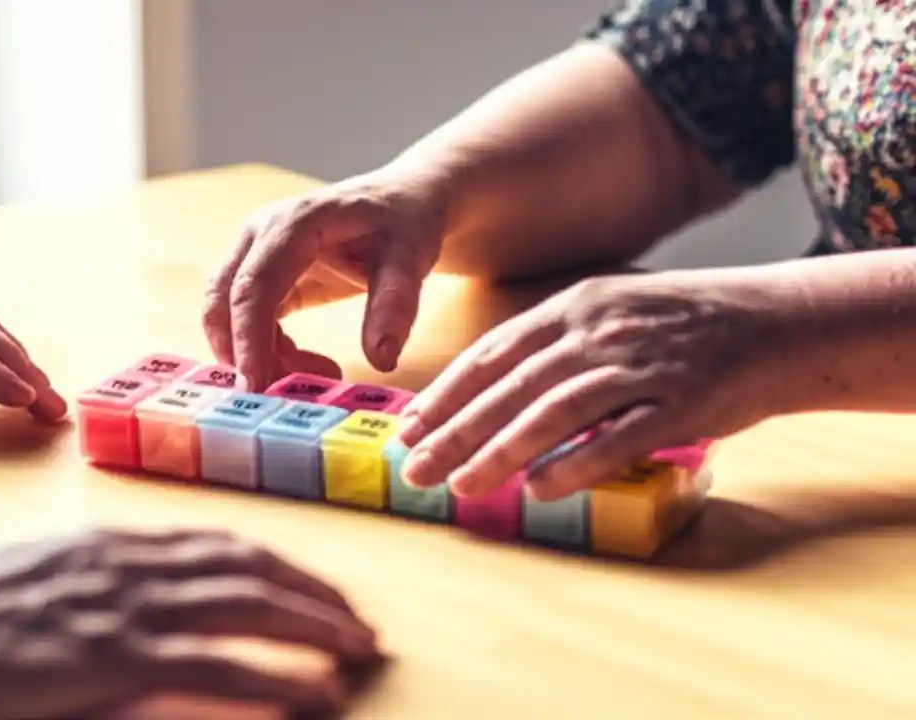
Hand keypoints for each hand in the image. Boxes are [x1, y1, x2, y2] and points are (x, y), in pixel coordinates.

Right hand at [0, 528, 378, 717]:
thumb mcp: (37, 583)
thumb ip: (98, 583)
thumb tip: (153, 596)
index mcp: (109, 545)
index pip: (220, 544)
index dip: (282, 566)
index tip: (321, 590)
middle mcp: (125, 564)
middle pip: (247, 566)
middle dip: (314, 594)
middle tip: (362, 625)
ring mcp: (119, 609)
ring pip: (244, 605)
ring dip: (312, 626)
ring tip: (358, 651)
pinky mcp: (109, 658)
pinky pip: (214, 664)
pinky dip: (272, 677)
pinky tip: (311, 692)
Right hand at [203, 167, 446, 389]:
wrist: (403, 200)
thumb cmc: (405, 222)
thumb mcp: (412, 258)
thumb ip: (396, 304)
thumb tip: (382, 359)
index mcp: (294, 223)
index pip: (254, 286)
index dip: (249, 339)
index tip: (254, 387)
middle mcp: (261, 233)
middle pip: (224, 301)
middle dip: (243, 354)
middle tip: (282, 395)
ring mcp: (254, 252)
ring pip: (227, 314)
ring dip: (258, 355)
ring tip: (319, 373)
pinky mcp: (260, 273)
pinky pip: (245, 319)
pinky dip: (266, 349)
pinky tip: (306, 363)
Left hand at [396, 270, 796, 500]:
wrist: (781, 321)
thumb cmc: (688, 325)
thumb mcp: (614, 313)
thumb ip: (557, 347)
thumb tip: (494, 396)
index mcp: (576, 307)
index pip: (492, 354)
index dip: (445, 393)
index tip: (408, 428)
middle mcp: (599, 332)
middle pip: (510, 388)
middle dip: (453, 431)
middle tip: (412, 469)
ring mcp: (641, 366)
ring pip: (553, 413)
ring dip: (499, 452)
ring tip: (461, 485)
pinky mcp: (681, 403)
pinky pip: (618, 438)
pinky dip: (575, 464)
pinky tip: (538, 490)